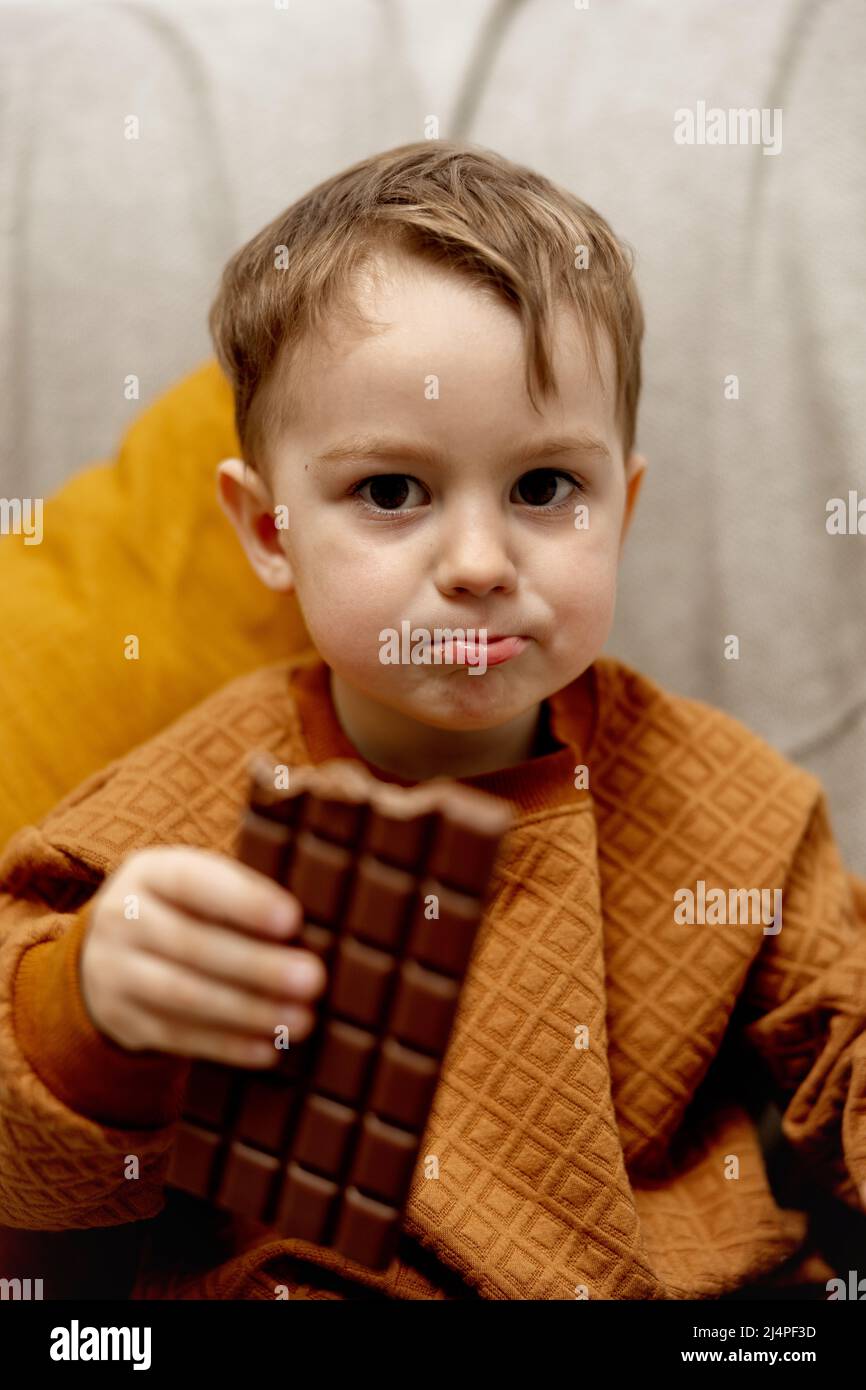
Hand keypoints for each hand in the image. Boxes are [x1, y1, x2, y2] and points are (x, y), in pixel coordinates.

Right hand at [80, 846, 325, 1067]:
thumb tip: (321, 921)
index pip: (193, 881)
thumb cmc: (184, 909)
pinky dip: (226, 1046)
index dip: (243, 901)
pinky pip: (176, 1036)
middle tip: (314, 980)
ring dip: (247, 1011)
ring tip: (302, 1020)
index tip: (293, 919)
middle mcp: (121, 919)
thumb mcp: (199, 884)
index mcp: (150, 872)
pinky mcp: (121, 1021)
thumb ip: (244, 894)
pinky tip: (269, 1049)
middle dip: (257, 966)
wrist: (105, 952)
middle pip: (191, 945)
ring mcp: (113, 973)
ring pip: (182, 996)